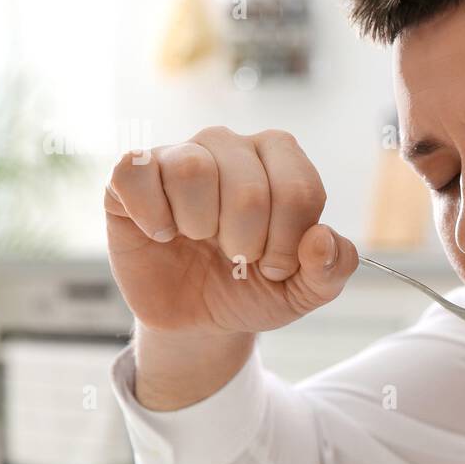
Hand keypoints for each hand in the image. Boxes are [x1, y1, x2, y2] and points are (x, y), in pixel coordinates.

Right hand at [105, 126, 357, 339]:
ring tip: (198, 240)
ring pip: (193, 169)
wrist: (197, 318)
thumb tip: (321, 238)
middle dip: (247, 242)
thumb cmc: (254, 288)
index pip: (299, 188)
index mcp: (280, 160)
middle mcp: (231, 145)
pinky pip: (135, 170)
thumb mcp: (305, 290)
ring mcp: (179, 154)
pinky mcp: (132, 176)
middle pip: (248, 186)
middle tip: (237, 260)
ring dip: (201, 225)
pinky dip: (153, 214)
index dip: (289, 240)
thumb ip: (332, 267)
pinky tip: (163, 233)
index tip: (276, 267)